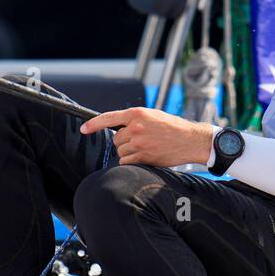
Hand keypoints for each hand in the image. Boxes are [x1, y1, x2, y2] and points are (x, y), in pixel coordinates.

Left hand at [80, 107, 214, 168]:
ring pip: (121, 151)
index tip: (84, 129)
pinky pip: (126, 162)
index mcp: (137, 114)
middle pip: (116, 139)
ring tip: (147, 148)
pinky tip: (146, 157)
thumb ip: (135, 120)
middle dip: (124, 142)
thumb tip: (117, 128)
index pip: (109, 117)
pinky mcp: (143, 156)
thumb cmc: (172, 127)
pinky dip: (132, 161)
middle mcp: (136, 127)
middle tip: (141, 141)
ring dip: (129, 152)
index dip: (93, 124)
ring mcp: (139, 142)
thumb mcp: (153, 116)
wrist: (190, 139)